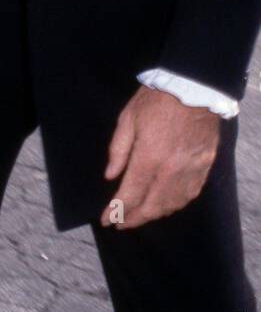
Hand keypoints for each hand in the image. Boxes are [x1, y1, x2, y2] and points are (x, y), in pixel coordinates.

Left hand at [100, 84, 219, 229]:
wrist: (194, 88)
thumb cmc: (156, 100)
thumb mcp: (128, 118)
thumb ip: (118, 150)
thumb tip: (110, 176)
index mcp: (149, 157)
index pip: (130, 194)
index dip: (116, 210)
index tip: (106, 220)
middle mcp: (171, 170)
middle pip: (151, 206)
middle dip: (133, 218)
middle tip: (120, 223)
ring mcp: (191, 171)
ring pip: (171, 204)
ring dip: (153, 214)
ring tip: (139, 216)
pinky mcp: (204, 168)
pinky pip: (188, 195)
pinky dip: (174, 205)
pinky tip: (164, 205)